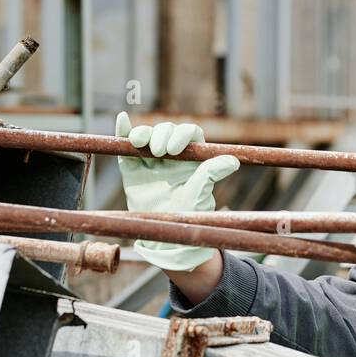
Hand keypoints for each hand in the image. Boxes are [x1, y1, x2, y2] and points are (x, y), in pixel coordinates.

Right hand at [116, 112, 240, 271]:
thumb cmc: (187, 214)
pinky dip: (122, 132)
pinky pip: (126, 148)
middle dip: (161, 134)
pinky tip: (122, 120)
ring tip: (140, 143)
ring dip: (142, 133)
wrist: (165, 236)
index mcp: (191, 157)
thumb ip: (211, 174)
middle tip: (160, 152)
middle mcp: (172, 155)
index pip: (189, 133)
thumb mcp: (200, 194)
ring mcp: (151, 161)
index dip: (182, 134)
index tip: (175, 150)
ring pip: (147, 136)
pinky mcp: (132, 169)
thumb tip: (233, 161)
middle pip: (167, 130)